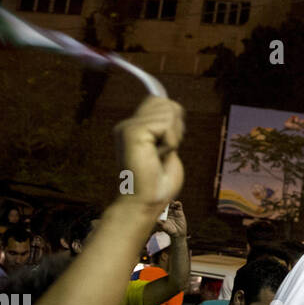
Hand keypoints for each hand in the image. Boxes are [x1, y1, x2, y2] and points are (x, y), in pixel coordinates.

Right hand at [114, 97, 184, 212]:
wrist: (145, 203)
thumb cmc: (159, 183)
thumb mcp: (168, 147)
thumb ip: (168, 127)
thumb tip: (174, 106)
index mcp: (134, 128)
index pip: (160, 101)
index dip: (173, 121)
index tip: (167, 146)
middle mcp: (128, 125)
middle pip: (167, 103)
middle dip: (176, 128)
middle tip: (163, 152)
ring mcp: (128, 127)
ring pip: (169, 111)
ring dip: (173, 137)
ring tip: (158, 156)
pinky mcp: (132, 132)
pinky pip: (166, 125)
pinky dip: (170, 142)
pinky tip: (157, 157)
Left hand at [157, 200, 186, 239]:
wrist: (179, 234)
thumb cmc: (170, 231)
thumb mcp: (164, 227)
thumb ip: (160, 223)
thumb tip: (156, 219)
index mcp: (162, 215)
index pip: (160, 208)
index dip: (159, 205)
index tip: (158, 204)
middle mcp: (167, 212)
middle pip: (166, 205)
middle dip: (165, 202)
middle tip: (164, 200)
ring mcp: (173, 211)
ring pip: (172, 204)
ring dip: (171, 201)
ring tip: (170, 201)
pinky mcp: (179, 211)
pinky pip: (179, 206)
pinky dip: (177, 203)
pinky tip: (176, 203)